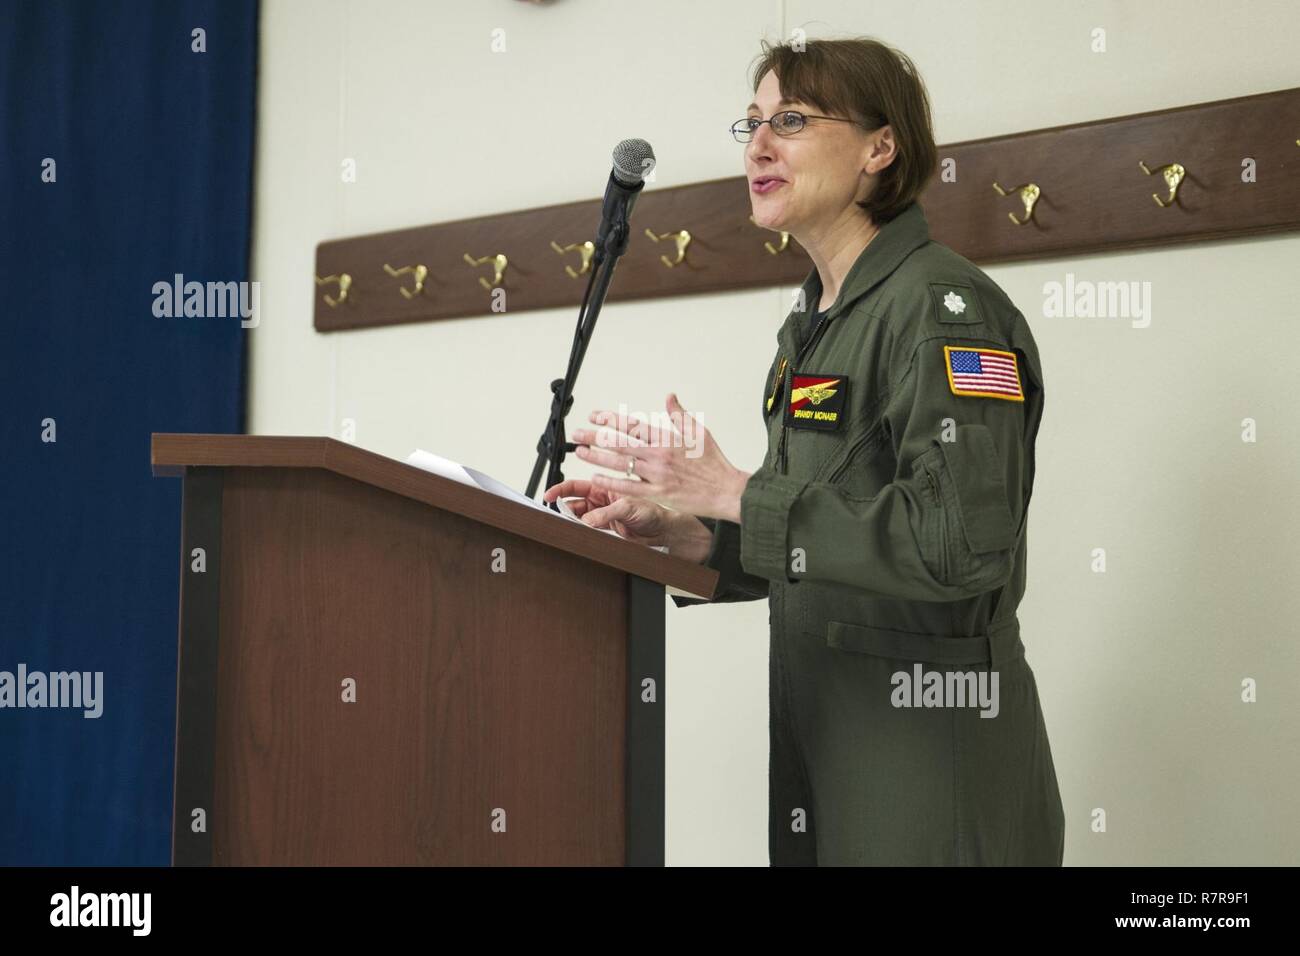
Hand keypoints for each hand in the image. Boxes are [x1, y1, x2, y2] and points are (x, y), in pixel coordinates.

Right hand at [542, 478, 674, 546]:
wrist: (664, 532)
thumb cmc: (654, 513)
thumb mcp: (629, 508)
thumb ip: (607, 513)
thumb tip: (587, 519)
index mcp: (606, 487)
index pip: (577, 486)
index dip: (561, 489)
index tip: (550, 495)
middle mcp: (602, 500)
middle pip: (574, 501)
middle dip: (563, 506)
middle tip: (556, 514)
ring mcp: (602, 514)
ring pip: (579, 516)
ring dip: (572, 520)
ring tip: (568, 524)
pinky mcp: (605, 528)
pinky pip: (587, 528)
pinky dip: (580, 530)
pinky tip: (578, 532)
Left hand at [569, 393, 749, 521]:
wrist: (727, 491)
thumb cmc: (715, 463)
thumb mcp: (700, 431)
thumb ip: (680, 415)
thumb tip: (669, 396)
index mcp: (668, 438)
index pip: (633, 425)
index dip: (610, 420)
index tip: (595, 416)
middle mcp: (660, 455)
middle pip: (621, 443)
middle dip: (596, 437)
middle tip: (578, 434)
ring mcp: (658, 475)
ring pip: (620, 464)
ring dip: (598, 457)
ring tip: (581, 452)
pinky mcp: (659, 494)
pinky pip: (629, 487)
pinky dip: (611, 482)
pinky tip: (597, 478)